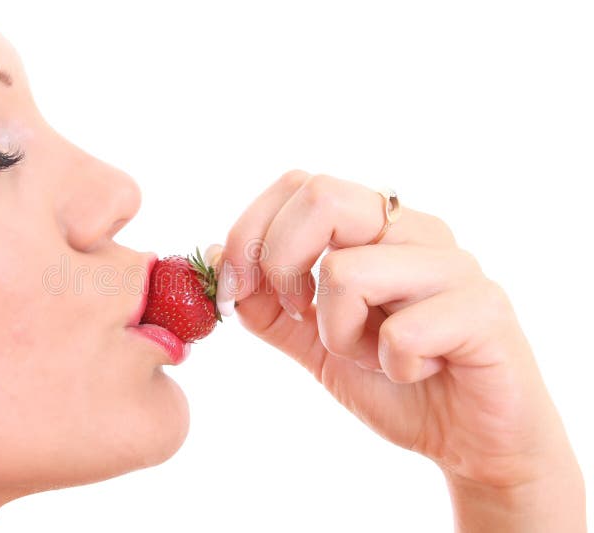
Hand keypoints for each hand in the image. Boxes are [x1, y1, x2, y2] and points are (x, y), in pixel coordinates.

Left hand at [210, 170, 584, 530]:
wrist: (469, 437)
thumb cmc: (393, 379)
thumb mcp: (313, 341)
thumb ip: (267, 304)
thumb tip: (217, 254)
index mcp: (376, 227)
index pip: (300, 184)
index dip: (251, 230)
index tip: (236, 288)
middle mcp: (415, 231)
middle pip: (321, 196)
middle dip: (280, 263)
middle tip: (297, 314)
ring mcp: (453, 266)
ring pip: (347, 271)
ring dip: (338, 334)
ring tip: (371, 356)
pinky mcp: (484, 310)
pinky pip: (401, 333)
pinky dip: (389, 366)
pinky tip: (416, 373)